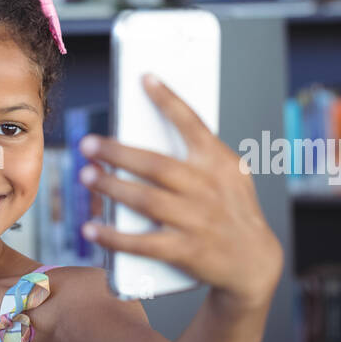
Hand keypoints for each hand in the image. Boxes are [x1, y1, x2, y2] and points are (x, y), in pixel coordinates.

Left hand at [78, 74, 283, 310]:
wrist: (254, 262)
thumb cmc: (233, 209)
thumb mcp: (231, 174)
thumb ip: (199, 153)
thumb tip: (151, 130)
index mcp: (218, 163)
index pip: (192, 124)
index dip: (169, 100)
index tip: (144, 78)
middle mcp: (207, 188)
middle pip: (155, 164)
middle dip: (118, 153)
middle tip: (88, 144)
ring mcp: (196, 221)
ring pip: (146, 200)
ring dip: (112, 188)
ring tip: (87, 175)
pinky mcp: (185, 251)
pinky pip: (143, 243)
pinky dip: (114, 236)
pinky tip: (91, 228)